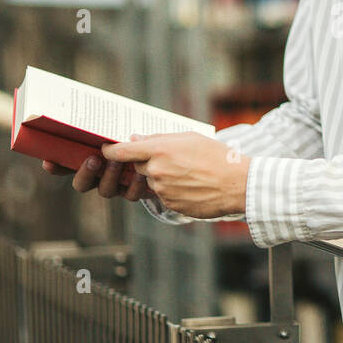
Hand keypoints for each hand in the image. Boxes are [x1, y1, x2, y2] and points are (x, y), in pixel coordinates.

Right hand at [41, 134, 156, 202]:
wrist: (159, 154)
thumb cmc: (133, 139)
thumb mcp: (119, 131)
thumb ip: (108, 129)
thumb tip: (98, 120)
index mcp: (88, 161)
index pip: (66, 166)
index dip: (56, 167)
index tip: (48, 162)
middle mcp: (98, 177)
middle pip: (81, 184)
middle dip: (85, 173)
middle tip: (93, 160)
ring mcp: (115, 186)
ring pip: (105, 190)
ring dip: (110, 176)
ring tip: (118, 162)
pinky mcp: (133, 191)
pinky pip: (131, 194)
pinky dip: (135, 184)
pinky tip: (141, 172)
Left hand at [100, 132, 250, 219]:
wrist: (236, 185)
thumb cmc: (216, 156)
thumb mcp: (189, 138)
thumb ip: (158, 139)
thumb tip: (135, 139)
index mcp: (159, 150)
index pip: (123, 151)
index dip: (110, 151)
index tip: (105, 150)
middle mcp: (156, 171)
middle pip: (139, 166)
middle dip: (149, 163)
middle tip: (174, 160)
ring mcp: (162, 190)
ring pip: (152, 182)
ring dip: (163, 177)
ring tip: (189, 173)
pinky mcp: (170, 204)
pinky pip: (163, 195)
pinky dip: (173, 190)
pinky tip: (192, 185)